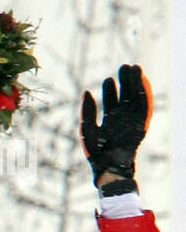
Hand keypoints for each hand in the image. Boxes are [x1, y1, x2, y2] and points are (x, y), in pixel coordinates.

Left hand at [81, 64, 150, 187]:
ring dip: (136, 83)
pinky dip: (145, 94)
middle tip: (124, 66)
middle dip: (125, 81)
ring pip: (136, 98)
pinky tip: (142, 82)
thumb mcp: (87, 128)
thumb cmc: (95, 151)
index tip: (108, 79)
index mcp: (110, 120)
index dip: (110, 89)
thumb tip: (86, 92)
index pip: (111, 101)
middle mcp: (122, 119)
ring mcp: (132, 121)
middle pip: (125, 95)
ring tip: (134, 68)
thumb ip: (87, 110)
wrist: (108, 165)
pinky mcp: (142, 124)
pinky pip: (145, 106)